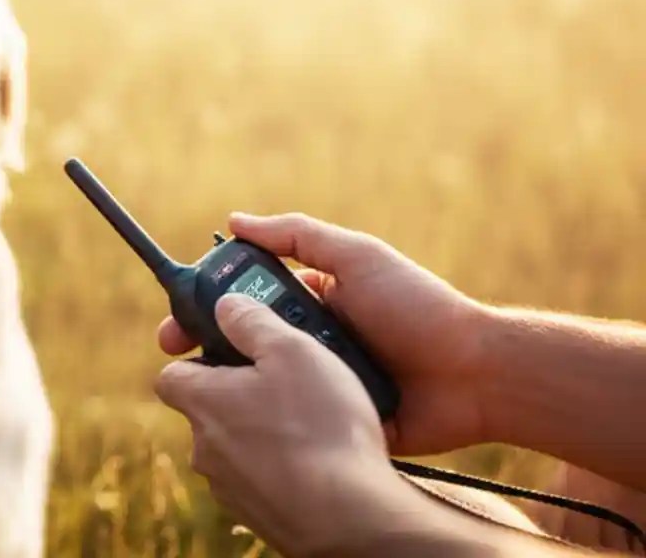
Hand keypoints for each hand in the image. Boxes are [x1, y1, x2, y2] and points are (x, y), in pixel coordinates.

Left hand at [154, 294, 438, 555]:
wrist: (349, 517)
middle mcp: (205, 448)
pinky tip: (320, 460)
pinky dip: (282, 467)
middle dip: (238, 395)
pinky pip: (262, 479)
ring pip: (236, 447)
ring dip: (262, 433)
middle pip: (207, 410)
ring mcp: (229, 486)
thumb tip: (226, 305)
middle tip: (283, 384)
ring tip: (311, 422)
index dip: (196, 359)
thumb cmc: (320, 427)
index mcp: (202, 402)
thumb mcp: (292, 349)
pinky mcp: (259, 515)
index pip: (172, 375)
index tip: (227, 352)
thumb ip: (252, 321)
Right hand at [158, 212, 489, 455]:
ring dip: (234, 386)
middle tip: (174, 356)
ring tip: (205, 391)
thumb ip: (299, 237)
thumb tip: (234, 220)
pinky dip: (266, 423)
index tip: (176, 317)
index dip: (206, 307)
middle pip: (242, 344)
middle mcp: (308, 342)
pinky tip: (237, 427)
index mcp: (310, 301)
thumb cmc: (419, 308)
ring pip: (260, 386)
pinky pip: (290, 423)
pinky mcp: (332, 424)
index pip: (244, 300)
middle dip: (204, 349)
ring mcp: (318, 384)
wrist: (474, 376)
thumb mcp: (358, 257)